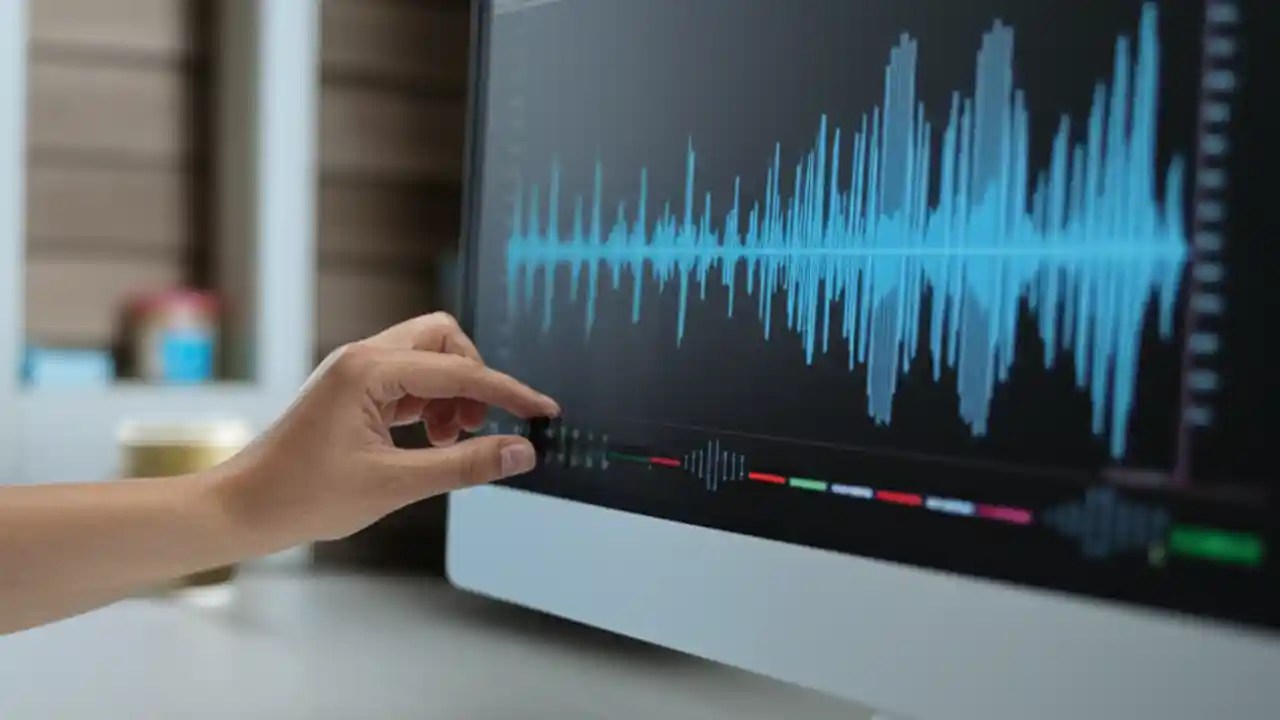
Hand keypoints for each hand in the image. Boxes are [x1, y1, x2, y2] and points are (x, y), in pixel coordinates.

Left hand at [213, 313, 559, 551]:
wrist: (242, 508)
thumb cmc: (303, 496)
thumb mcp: (395, 485)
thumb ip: (464, 464)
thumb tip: (520, 452)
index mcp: (369, 369)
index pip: (461, 371)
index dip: (509, 393)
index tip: (544, 412)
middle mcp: (362, 357)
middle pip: (444, 338)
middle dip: (473, 377)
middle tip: (475, 426)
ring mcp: (355, 370)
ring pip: (428, 357)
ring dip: (451, 393)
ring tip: (448, 441)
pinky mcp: (352, 388)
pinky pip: (409, 379)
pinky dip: (430, 403)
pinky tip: (429, 440)